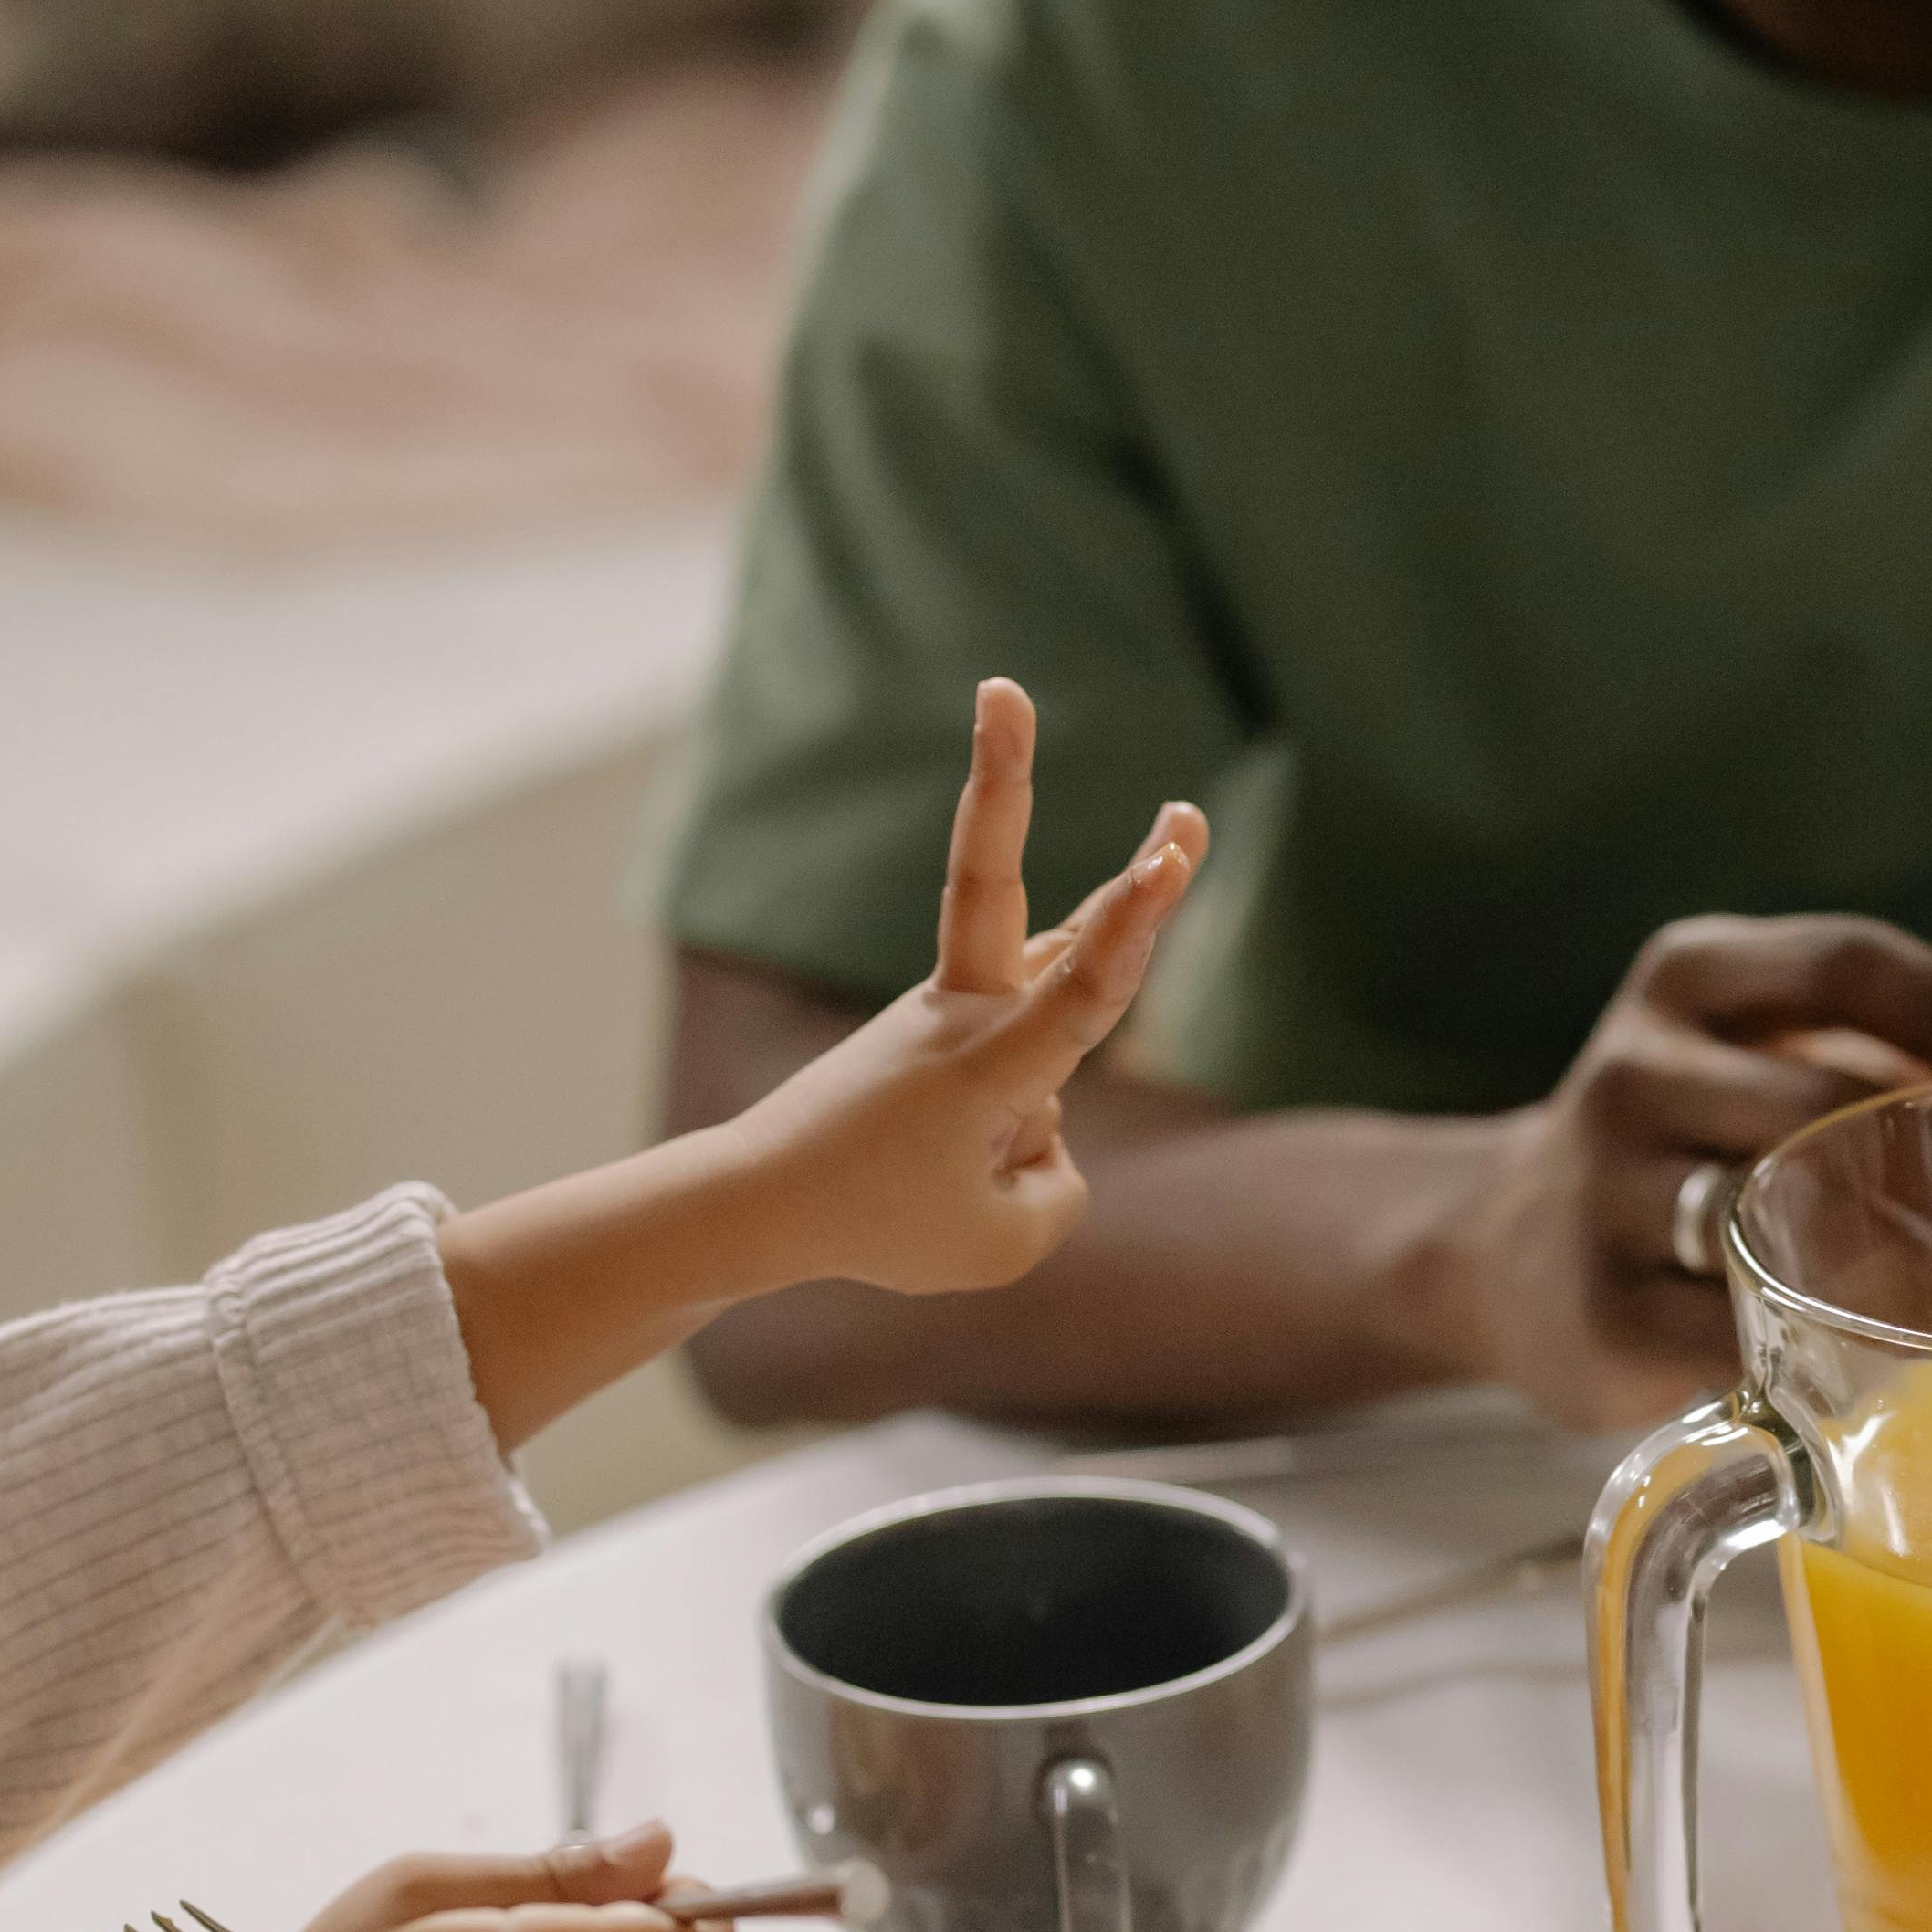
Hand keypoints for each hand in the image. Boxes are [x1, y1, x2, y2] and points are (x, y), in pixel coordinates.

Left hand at [719, 680, 1210, 1301]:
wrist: (762, 1207)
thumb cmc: (879, 1225)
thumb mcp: (1003, 1243)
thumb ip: (1059, 1183)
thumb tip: (1043, 1124)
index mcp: (983, 1066)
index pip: (1080, 991)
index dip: (1136, 924)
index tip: (1170, 854)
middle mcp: (960, 1015)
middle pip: (988, 880)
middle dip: (1001, 778)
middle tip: (1004, 688)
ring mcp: (947, 1012)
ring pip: (1049, 996)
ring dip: (1093, 948)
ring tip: (1152, 866)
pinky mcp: (943, 1029)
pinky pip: (1025, 1073)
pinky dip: (1010, 1138)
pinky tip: (965, 1155)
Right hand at [1407, 915, 1931, 1429]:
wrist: (1506, 1254)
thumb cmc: (1717, 1140)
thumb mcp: (1815, 1057)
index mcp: (1697, 977)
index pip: (1845, 965)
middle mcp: (1635, 1068)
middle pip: (1821, 1100)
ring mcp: (1601, 1195)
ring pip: (1774, 1223)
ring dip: (1896, 1268)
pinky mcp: (1595, 1319)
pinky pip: (1728, 1338)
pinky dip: (1819, 1356)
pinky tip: (1884, 1374)